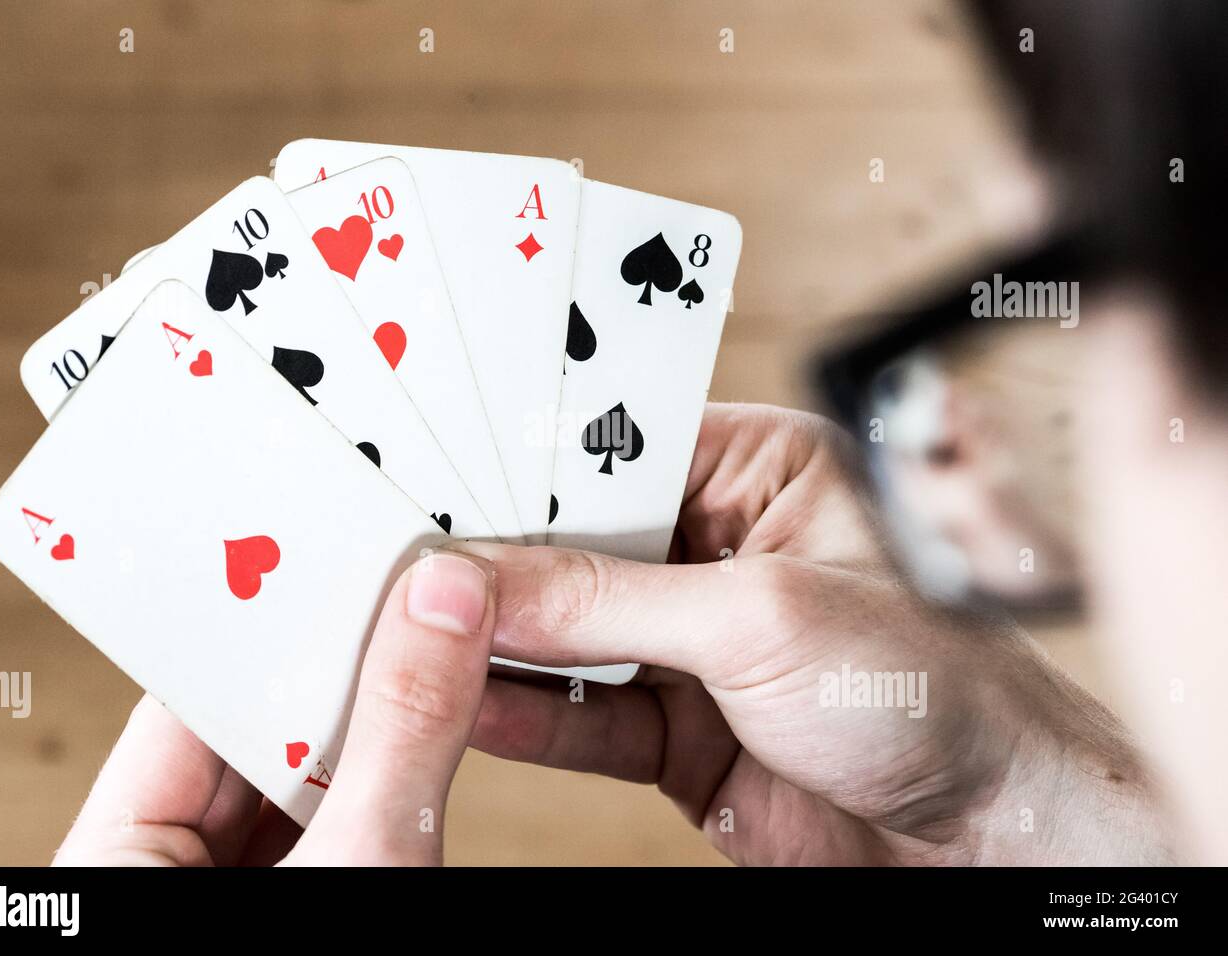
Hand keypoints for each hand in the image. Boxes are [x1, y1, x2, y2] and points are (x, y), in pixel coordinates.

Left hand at [54, 551, 493, 865]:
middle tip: (391, 590)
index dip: (261, 632)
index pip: (184, 708)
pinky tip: (431, 719)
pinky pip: (342, 812)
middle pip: (256, 736)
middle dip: (334, 674)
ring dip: (371, 723)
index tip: (321, 562)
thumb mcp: (365, 861)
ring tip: (423, 640)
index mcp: (120, 864)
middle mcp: (172, 871)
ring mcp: (245, 885)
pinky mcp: (315, 886)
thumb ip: (402, 733)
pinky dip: (387, 773)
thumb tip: (442, 607)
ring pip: (306, 776)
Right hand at [466, 403, 1171, 864]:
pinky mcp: (678, 726)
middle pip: (579, 541)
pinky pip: (582, 714)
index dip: (529, 463)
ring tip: (410, 627)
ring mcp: (694, 641)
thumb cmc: (934, 686)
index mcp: (763, 473)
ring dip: (498, 637)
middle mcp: (721, 548)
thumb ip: (612, 602)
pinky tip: (463, 699)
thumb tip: (489, 581)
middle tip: (402, 554)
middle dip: (497, 556)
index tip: (439, 471)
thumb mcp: (762, 619)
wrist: (986, 833)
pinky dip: (524, 713)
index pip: (618, 447)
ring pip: (570, 631)